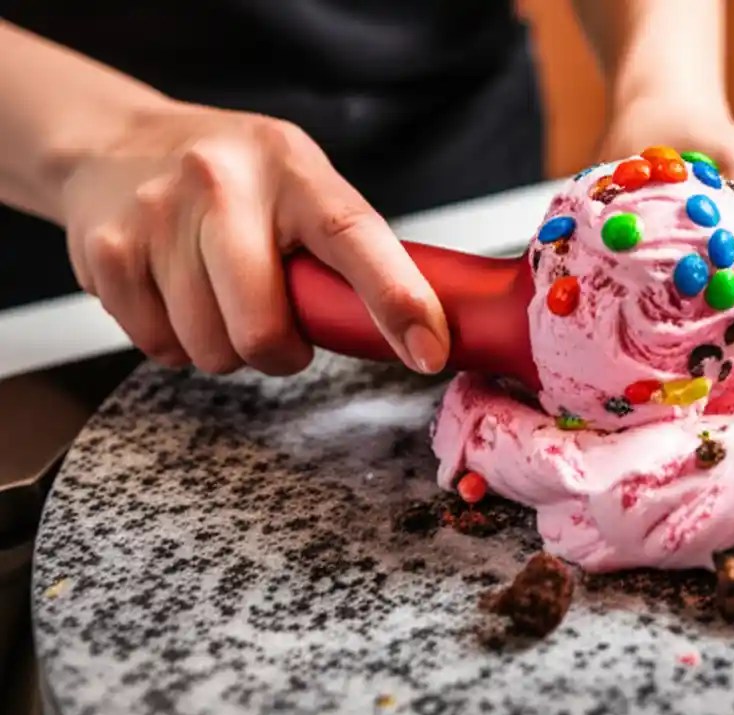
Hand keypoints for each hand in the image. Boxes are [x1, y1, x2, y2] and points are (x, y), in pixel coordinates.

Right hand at [60, 102, 448, 374]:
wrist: (114, 144)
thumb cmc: (233, 177)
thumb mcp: (300, 183)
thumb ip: (348, 249)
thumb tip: (415, 329)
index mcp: (293, 170)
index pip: (356, 237)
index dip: (397, 300)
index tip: (428, 351)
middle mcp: (222, 185)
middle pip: (263, 326)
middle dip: (281, 353)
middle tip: (282, 331)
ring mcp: (158, 217)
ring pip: (210, 349)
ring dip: (226, 348)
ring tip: (221, 299)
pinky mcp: (108, 254)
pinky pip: (160, 348)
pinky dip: (178, 342)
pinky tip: (177, 296)